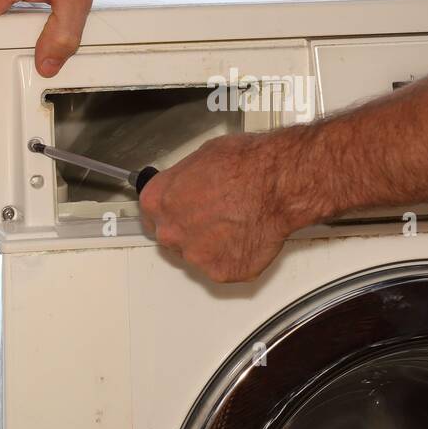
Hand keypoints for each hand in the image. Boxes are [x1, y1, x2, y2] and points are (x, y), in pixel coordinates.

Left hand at [138, 131, 314, 282]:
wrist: (277, 183)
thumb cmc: (246, 165)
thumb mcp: (203, 156)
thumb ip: (186, 181)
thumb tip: (190, 184)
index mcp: (159, 201)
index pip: (150, 215)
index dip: (170, 213)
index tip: (179, 212)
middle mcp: (171, 232)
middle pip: (173, 238)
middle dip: (191, 229)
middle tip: (217, 216)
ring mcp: (196, 256)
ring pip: (199, 255)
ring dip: (214, 245)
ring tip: (238, 224)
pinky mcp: (221, 272)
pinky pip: (226, 267)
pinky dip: (237, 257)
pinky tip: (249, 236)